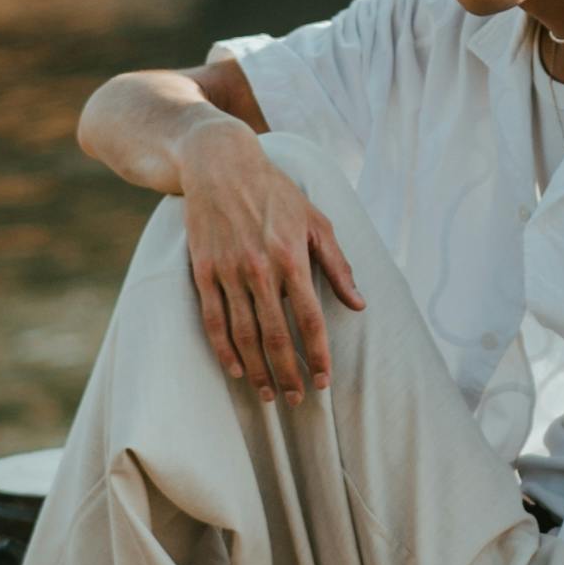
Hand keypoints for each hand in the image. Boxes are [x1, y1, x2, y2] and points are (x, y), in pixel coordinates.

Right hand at [178, 119, 362, 400]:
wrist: (220, 165)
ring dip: (257, 369)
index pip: (310, 319)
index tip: (323, 381)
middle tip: (296, 399)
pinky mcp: (203, 271)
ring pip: (244, 334)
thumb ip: (338, 265)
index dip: (317, 354)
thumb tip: (359, 304)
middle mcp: (260, 268)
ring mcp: (228, 271)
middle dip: (288, 373)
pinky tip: (235, 370)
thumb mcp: (317, 221)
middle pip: (276, 335)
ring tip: (268, 393)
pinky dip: (224, 349)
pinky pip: (213, 320)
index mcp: (292, 257)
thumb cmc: (276, 192)